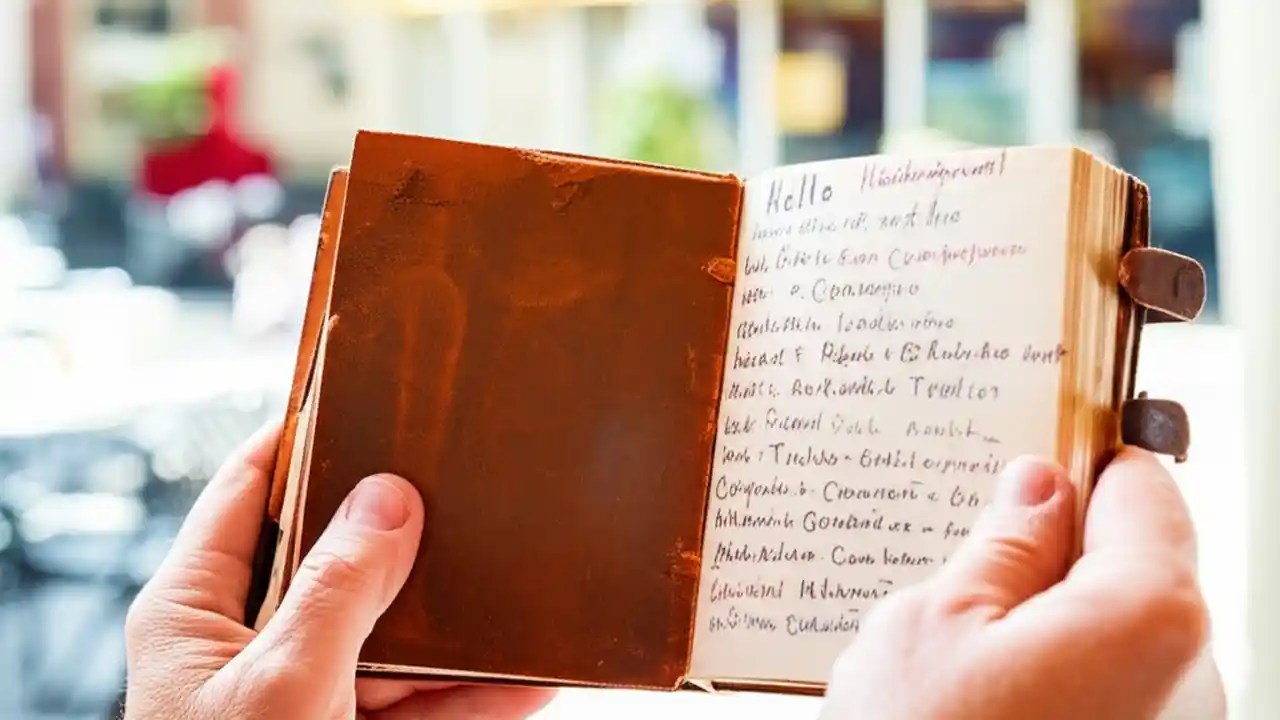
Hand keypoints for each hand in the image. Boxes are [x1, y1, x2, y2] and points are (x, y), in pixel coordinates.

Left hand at [123, 422, 553, 718]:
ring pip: (394, 636)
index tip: (371, 386)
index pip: (248, 487)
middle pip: (335, 557)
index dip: (304, 431)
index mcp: (195, 611)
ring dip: (459, 619)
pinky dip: (481, 696)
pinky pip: (427, 709)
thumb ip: (337, 591)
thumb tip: (389, 498)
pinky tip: (538, 675)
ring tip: (523, 569)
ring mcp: (309, 699)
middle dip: (407, 525)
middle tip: (470, 472)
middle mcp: (251, 646)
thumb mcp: (281, 687)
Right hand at [822, 448, 1223, 719]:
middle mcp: (1192, 675)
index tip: (1032, 448)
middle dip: (1057, 546)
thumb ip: (1001, 545)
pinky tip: (982, 690)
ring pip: (1118, 627)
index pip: (1144, 486)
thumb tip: (1034, 488)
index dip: (1081, 460)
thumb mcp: (935, 624)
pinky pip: (1111, 684)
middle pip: (1136, 560)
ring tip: (963, 634)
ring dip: (1049, 614)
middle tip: (970, 551)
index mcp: (1149, 615)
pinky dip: (1056, 669)